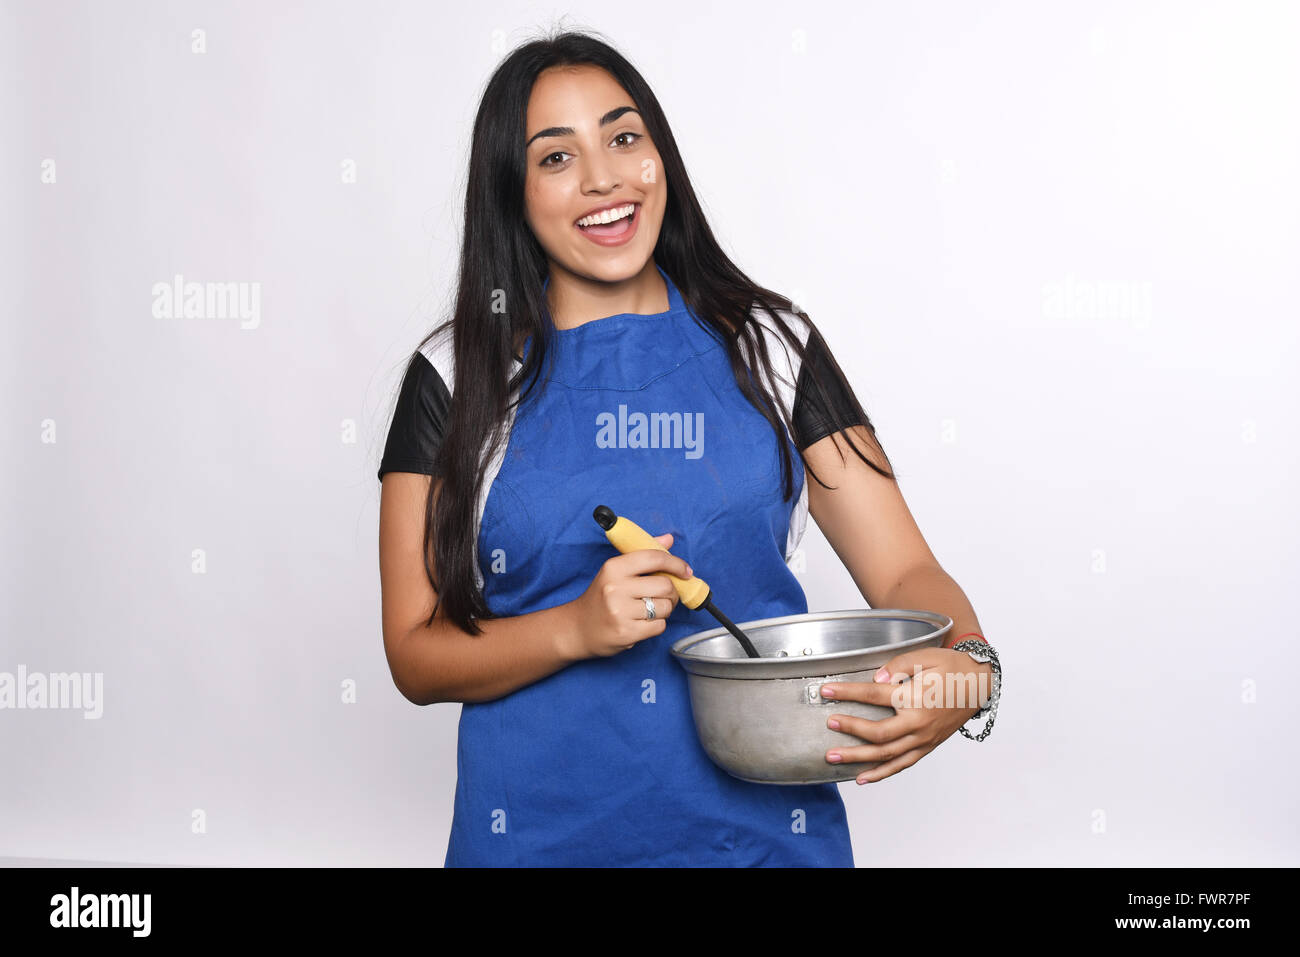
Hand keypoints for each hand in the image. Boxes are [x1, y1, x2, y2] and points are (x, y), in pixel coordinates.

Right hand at [566, 533, 692, 658]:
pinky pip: (659, 626)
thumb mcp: (615, 572)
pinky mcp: (626, 633)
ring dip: (664, 610)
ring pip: (665, 607)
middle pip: (665, 585)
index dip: (675, 563)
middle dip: (672, 592)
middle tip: (665, 596)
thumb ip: (643, 555)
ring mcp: (620, 611)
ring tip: (650, 610)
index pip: (653, 558)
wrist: (577, 628)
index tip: (685, 571)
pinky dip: (656, 625)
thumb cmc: (600, 597)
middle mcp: (615, 588)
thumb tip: (668, 539)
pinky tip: (642, 623)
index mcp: (614, 567)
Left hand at [818, 646, 993, 783]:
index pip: (873, 695)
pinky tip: (862, 777)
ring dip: (858, 758)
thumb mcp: (926, 656)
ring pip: (887, 755)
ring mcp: (923, 738)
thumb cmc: (952, 667)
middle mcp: (919, 722)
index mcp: (916, 697)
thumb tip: (876, 678)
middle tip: (829, 723)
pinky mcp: (927, 746)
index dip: (847, 693)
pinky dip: (882, 773)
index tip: (826, 691)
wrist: (979, 683)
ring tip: (833, 757)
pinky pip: (902, 764)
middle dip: (850, 729)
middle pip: (878, 733)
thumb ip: (898, 665)